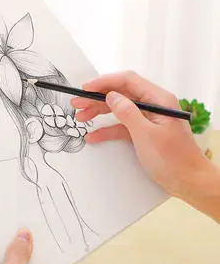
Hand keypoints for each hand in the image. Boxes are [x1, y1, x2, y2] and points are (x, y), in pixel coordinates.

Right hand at [71, 71, 219, 218]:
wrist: (188, 182)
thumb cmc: (172, 159)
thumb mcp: (146, 134)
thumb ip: (127, 112)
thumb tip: (111, 96)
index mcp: (158, 99)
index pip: (128, 81)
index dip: (105, 82)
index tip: (85, 88)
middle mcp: (153, 105)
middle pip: (120, 94)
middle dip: (97, 98)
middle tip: (76, 103)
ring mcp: (147, 119)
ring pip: (118, 109)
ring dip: (99, 112)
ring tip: (80, 117)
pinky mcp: (142, 132)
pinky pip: (121, 126)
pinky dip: (107, 130)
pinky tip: (92, 136)